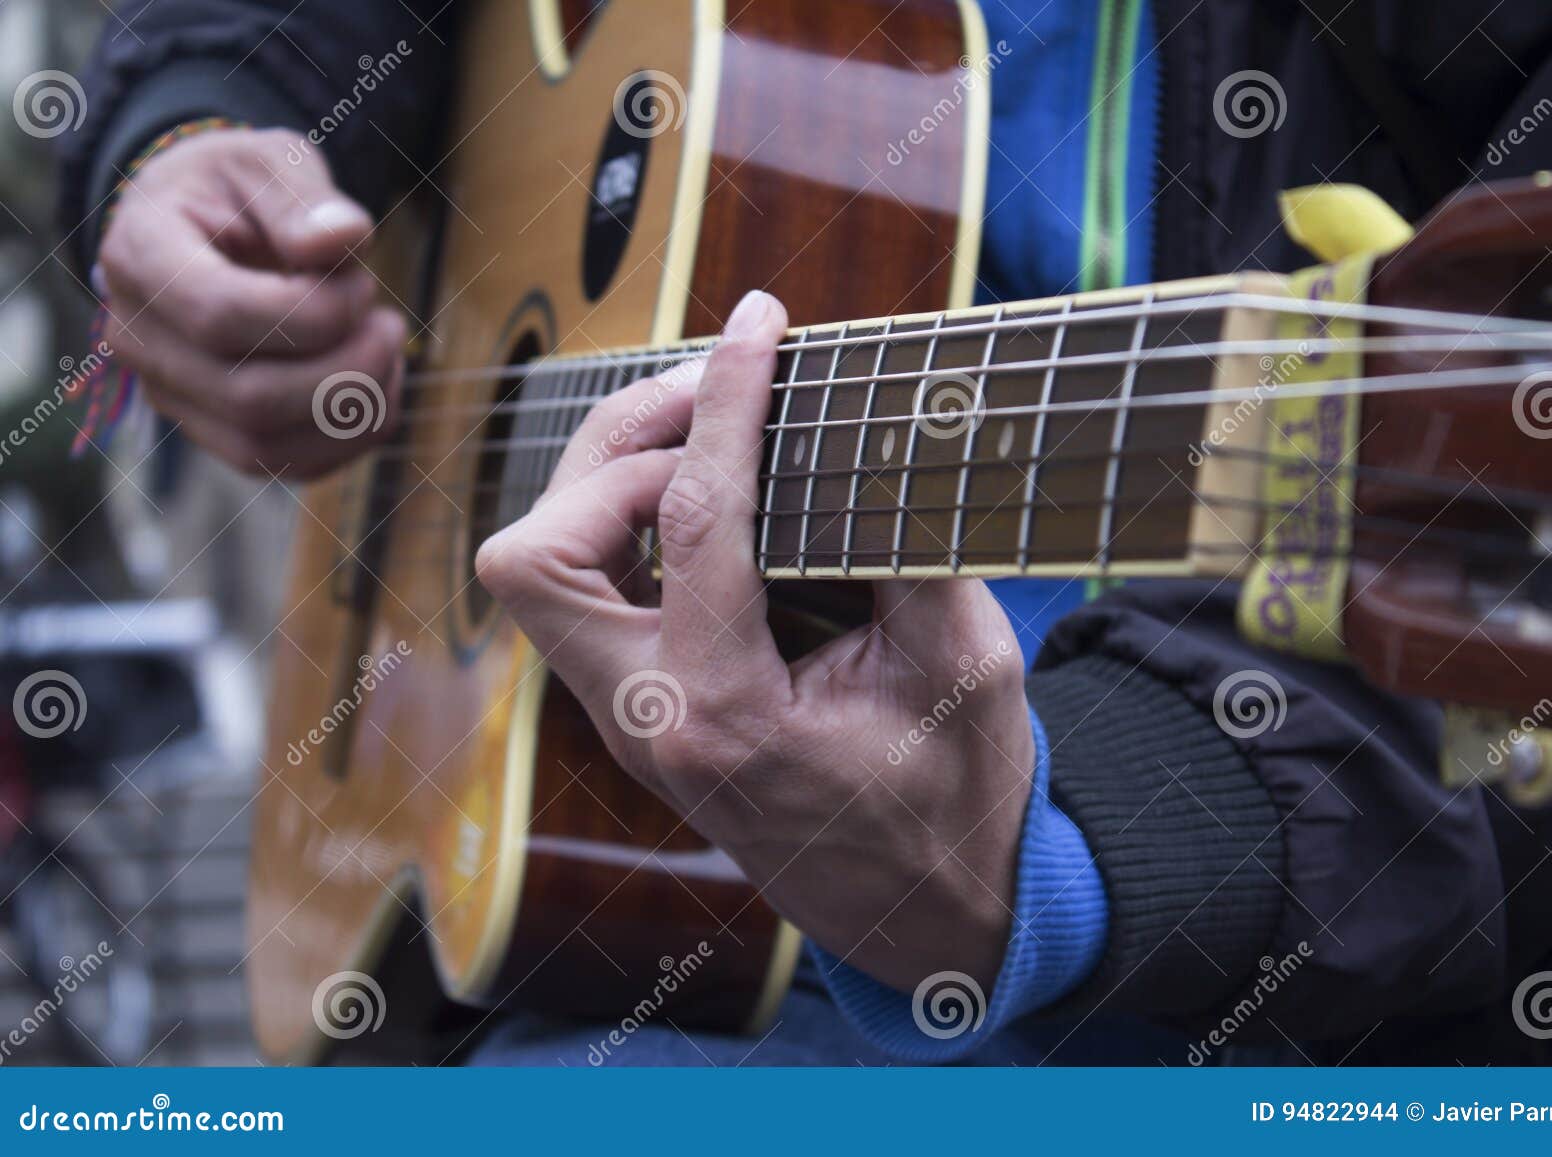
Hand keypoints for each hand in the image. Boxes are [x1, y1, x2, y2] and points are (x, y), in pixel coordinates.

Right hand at [97, 127, 404, 477]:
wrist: (206, 224)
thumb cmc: (239, 189)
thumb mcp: (269, 161)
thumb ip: (303, 197)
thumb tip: (343, 239)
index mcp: (140, 258)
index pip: (220, 314)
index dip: (314, 311)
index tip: (359, 277)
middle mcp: (139, 340)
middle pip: (249, 397)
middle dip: (347, 368)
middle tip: (388, 320)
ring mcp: (171, 395)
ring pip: (265, 447)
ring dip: (354, 410)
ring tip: (387, 347)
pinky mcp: (214, 430)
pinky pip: (285, 465)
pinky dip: (350, 438)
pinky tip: (379, 384)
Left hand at [476, 290, 1034, 991]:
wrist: (927, 914)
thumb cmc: (952, 802)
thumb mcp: (964, 666)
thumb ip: (913, 537)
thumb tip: (883, 416)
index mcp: (725, 715)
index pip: (696, 520)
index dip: (728, 399)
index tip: (761, 325)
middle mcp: (647, 722)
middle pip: (538, 553)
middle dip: (616, 451)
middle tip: (716, 400)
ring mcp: (628, 722)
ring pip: (538, 573)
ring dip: (607, 484)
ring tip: (711, 433)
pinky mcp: (636, 712)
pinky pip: (583, 595)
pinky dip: (624, 525)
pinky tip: (707, 496)